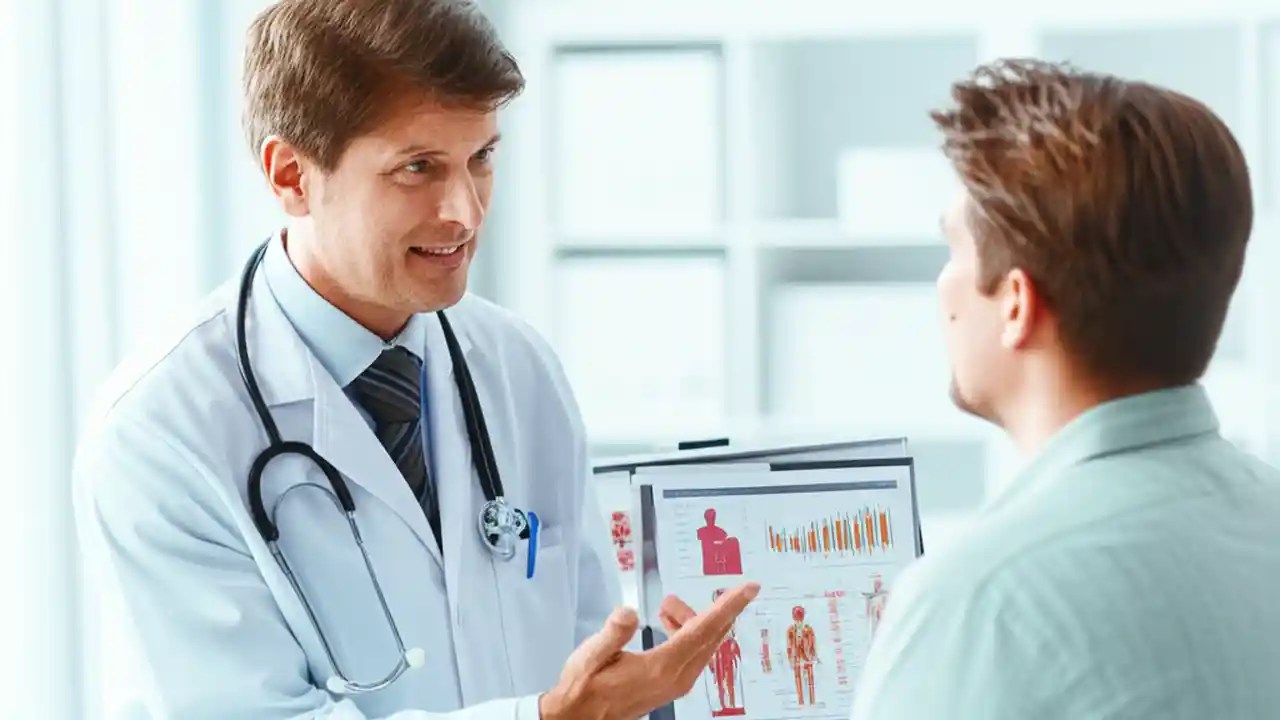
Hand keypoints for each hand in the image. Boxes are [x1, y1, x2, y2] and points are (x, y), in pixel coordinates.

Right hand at [539, 582, 759, 719]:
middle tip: (671, 601)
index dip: (729, 606)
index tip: (749, 588)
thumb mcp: (591, 655)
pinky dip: (687, 633)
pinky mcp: (672, 686)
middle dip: (704, 609)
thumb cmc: (584, 686)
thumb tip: (629, 611)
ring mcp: (677, 683)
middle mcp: (678, 677)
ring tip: (664, 610)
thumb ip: (612, 632)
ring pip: (702, 644)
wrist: (580, 718)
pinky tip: (667, 625)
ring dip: (690, 620)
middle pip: (710, 635)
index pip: (704, 629)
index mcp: (663, 667)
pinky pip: (694, 653)